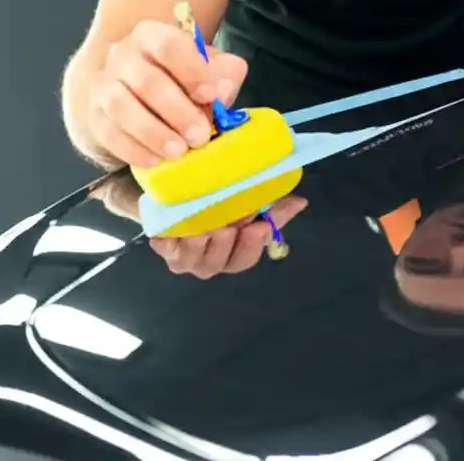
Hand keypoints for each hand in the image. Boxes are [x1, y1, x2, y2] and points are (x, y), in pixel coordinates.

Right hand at [85, 20, 247, 167]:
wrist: (142, 93)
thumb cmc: (184, 79)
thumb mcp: (211, 69)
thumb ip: (224, 74)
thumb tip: (222, 89)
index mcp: (152, 36)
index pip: (168, 46)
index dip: (191, 71)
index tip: (211, 96)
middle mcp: (122, 55)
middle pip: (146, 81)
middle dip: (176, 111)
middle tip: (201, 136)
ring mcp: (104, 84)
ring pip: (120, 106)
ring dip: (152, 132)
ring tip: (178, 152)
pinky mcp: (95, 115)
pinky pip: (107, 132)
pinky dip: (131, 149)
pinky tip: (154, 161)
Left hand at [149, 195, 308, 278]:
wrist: (175, 199)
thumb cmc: (217, 206)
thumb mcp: (246, 204)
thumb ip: (272, 208)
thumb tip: (300, 202)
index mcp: (232, 255)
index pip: (245, 259)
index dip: (252, 245)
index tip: (260, 226)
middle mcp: (209, 263)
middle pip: (220, 262)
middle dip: (225, 244)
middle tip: (228, 226)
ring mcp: (184, 259)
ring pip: (194, 257)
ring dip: (200, 242)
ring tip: (203, 227)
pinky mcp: (163, 249)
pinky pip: (167, 249)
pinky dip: (172, 239)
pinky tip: (178, 228)